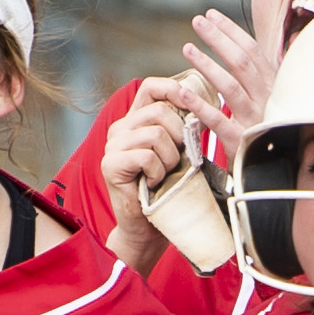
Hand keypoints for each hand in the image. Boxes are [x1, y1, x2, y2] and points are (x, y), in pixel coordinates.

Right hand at [101, 78, 193, 258]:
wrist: (148, 227)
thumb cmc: (167, 188)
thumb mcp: (178, 151)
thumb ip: (182, 127)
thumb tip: (204, 104)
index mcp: (135, 121)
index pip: (152, 87)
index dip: (174, 89)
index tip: (193, 106)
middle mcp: (120, 129)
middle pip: (159, 111)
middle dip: (180, 136)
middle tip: (179, 159)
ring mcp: (112, 146)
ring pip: (155, 134)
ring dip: (170, 158)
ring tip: (165, 174)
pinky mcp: (110, 164)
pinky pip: (147, 156)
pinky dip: (159, 172)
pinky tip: (154, 183)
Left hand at [177, 9, 274, 153]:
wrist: (276, 174)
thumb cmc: (268, 132)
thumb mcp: (269, 101)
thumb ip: (255, 78)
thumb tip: (238, 46)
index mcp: (273, 87)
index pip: (253, 51)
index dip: (231, 31)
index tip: (212, 15)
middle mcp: (267, 100)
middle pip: (242, 62)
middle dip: (219, 38)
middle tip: (197, 21)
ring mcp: (255, 120)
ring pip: (231, 87)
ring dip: (208, 64)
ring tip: (187, 48)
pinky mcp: (241, 142)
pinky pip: (219, 120)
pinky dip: (201, 105)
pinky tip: (184, 92)